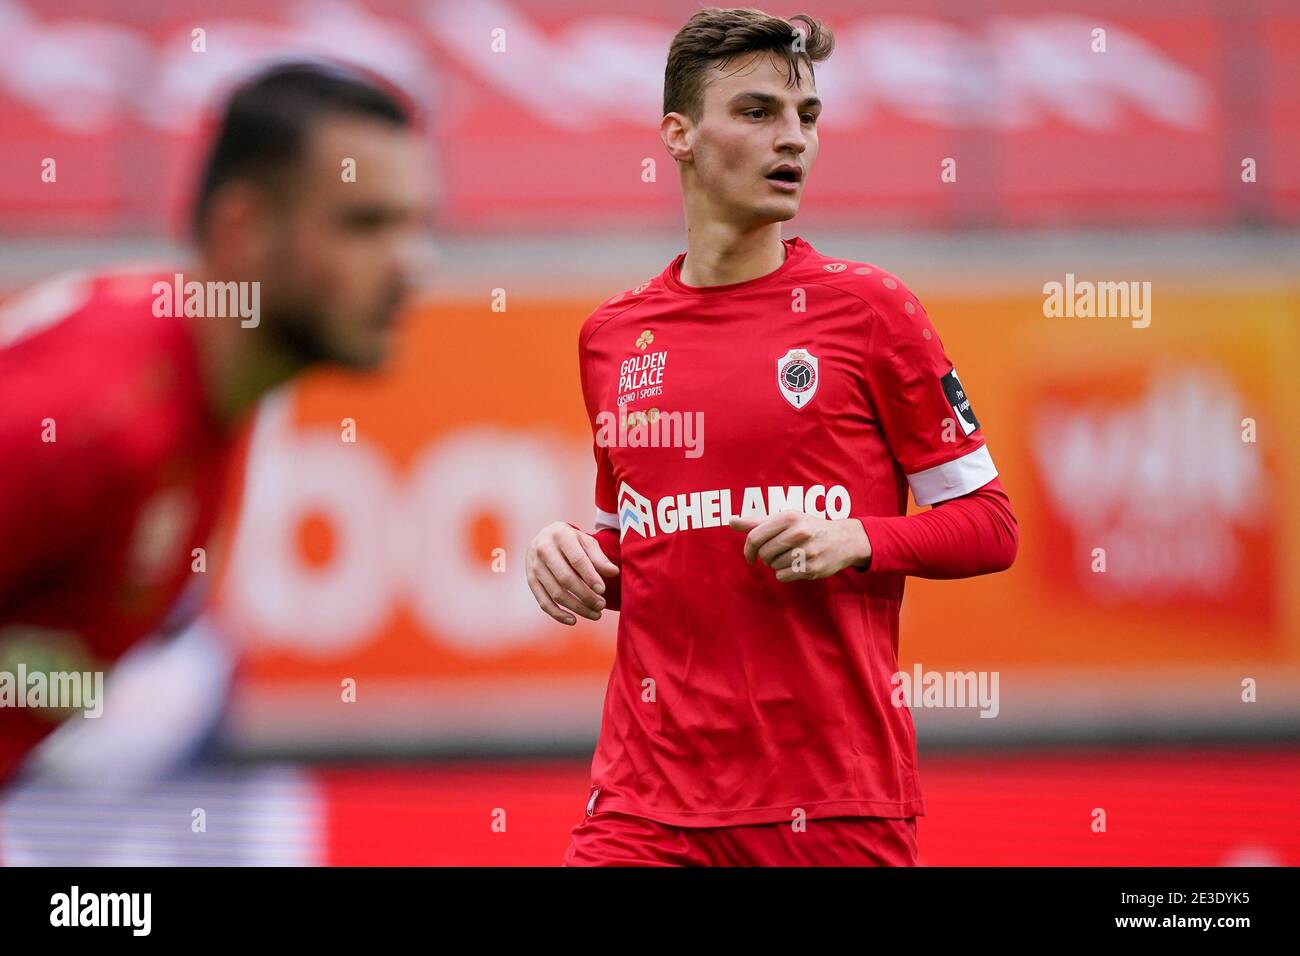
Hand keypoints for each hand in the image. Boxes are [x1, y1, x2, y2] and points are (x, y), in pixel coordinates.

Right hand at [525, 522, 619, 624]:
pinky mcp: (531, 581)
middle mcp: (543, 549)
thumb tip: (613, 572)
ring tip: (596, 614)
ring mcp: (534, 566)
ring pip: (556, 593)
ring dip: (577, 607)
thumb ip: (599, 557)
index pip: (577, 559)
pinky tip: (574, 620)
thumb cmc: (571, 541)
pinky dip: (558, 614)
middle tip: (602, 605)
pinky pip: (543, 601)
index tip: (603, 590)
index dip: (590, 576)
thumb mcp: (586, 542)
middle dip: (585, 595)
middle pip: (565, 578)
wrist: (545, 537)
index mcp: (560, 535)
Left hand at [728, 512, 870, 581]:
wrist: (843, 540)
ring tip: (790, 556)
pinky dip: (784, 574)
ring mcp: (807, 551)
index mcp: (789, 517)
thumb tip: (731, 521)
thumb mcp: (786, 519)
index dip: (747, 549)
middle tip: (776, 553)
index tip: (750, 555)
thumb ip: (757, 522)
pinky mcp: (812, 568)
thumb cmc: (808, 528)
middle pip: (763, 554)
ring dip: (776, 564)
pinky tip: (795, 565)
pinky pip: (783, 576)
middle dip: (765, 557)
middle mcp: (799, 532)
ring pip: (773, 566)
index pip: (754, 537)